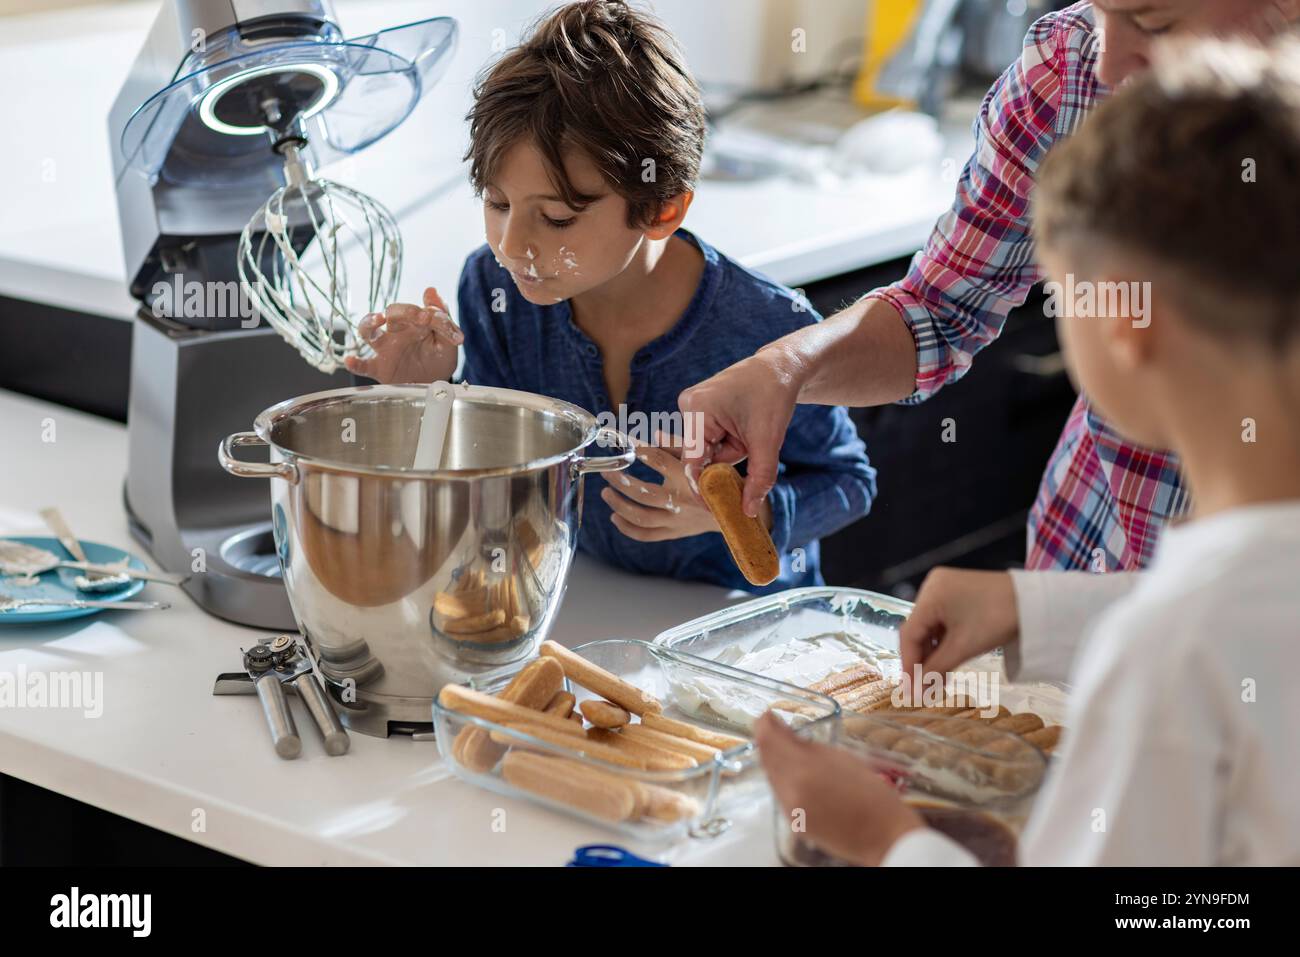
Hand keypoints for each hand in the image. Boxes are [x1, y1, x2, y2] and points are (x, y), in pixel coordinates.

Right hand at [345, 287, 462, 383]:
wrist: (434, 388)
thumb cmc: (438, 361)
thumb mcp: (447, 343)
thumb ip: (443, 319)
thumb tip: (431, 290)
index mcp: (414, 323)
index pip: (420, 310)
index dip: (433, 314)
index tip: (452, 332)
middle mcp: (396, 332)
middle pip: (392, 312)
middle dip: (406, 311)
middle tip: (421, 318)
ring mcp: (385, 350)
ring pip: (368, 331)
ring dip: (368, 323)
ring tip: (377, 320)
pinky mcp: (379, 368)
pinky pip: (363, 365)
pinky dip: (354, 363)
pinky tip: (350, 360)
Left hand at [600, 431, 772, 541]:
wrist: (737, 513)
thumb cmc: (720, 480)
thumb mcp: (706, 459)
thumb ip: (679, 447)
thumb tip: (654, 434)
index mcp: (690, 476)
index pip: (658, 460)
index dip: (639, 450)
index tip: (626, 444)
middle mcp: (682, 500)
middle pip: (642, 492)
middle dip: (620, 480)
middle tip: (608, 471)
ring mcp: (678, 520)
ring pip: (640, 516)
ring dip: (618, 504)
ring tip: (606, 493)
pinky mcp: (675, 532)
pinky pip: (646, 535)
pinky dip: (627, 528)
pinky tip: (614, 516)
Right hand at [677, 346, 802, 517]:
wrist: (781, 367)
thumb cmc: (773, 396)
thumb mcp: (768, 440)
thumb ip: (759, 478)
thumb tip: (748, 510)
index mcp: (698, 409)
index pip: (692, 463)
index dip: (704, 488)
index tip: (717, 508)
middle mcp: (688, 405)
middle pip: (700, 456)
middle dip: (723, 467)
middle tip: (744, 478)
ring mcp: (693, 406)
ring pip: (707, 450)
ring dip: (729, 454)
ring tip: (751, 436)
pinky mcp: (701, 408)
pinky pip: (711, 439)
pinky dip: (728, 445)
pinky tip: (744, 433)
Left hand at [755, 712, 922, 865]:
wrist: (883, 835)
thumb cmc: (872, 793)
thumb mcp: (842, 758)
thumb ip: (808, 745)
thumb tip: (784, 731)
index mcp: (804, 771)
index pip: (767, 740)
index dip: (764, 724)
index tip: (768, 715)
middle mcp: (790, 791)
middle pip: (766, 758)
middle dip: (769, 741)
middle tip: (778, 728)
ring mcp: (789, 810)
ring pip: (771, 776)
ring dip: (776, 760)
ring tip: (790, 750)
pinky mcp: (793, 823)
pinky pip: (780, 794)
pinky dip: (784, 780)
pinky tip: (799, 774)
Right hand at [898, 568, 1018, 691]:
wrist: (1035, 602)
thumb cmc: (999, 619)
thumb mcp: (964, 647)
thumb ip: (936, 669)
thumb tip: (916, 692)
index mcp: (930, 594)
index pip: (909, 633)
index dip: (909, 664)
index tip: (911, 690)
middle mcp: (932, 586)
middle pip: (918, 629)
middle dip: (922, 660)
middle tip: (926, 688)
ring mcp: (945, 588)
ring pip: (930, 626)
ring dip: (934, 652)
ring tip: (939, 678)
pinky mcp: (957, 592)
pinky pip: (942, 620)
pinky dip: (944, 640)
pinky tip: (948, 659)